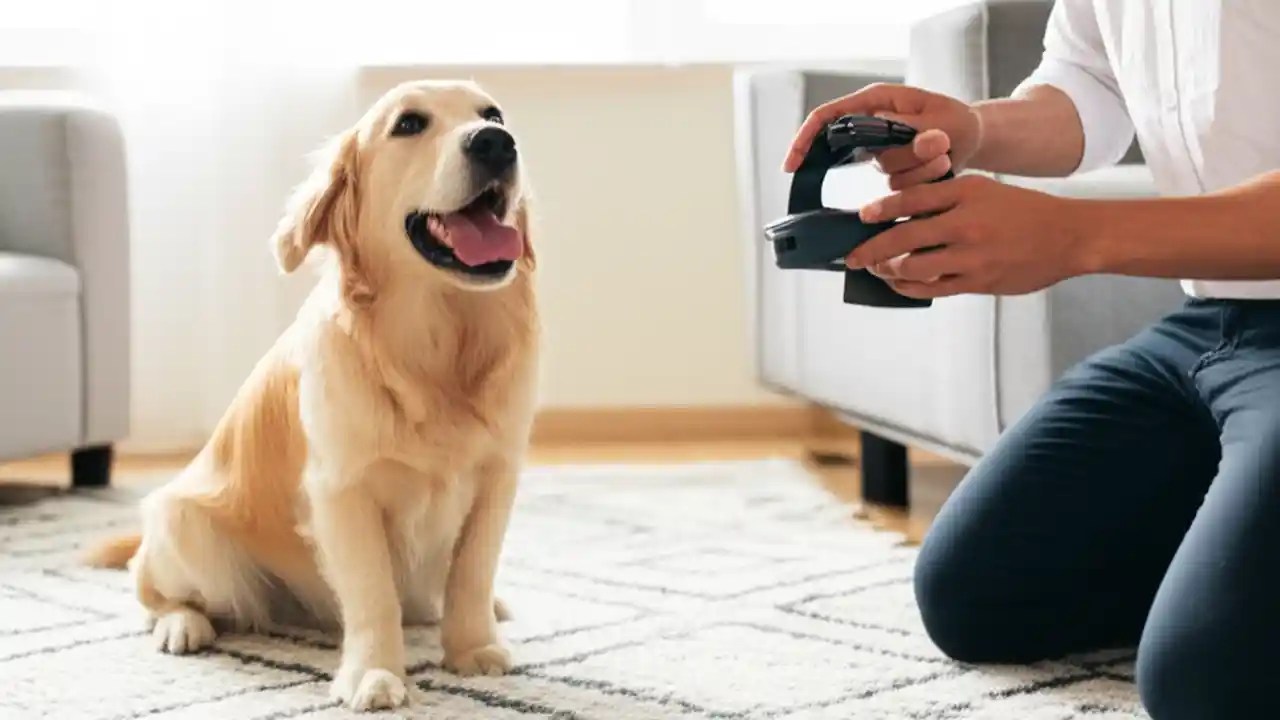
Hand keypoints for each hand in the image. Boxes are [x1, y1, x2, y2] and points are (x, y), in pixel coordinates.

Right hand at [783, 83, 983, 188]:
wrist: (974, 138)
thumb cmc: (957, 120)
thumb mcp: (939, 120)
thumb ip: (917, 132)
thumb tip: (904, 135)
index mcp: (876, 100)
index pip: (826, 117)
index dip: (804, 140)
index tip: (792, 166)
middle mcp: (874, 124)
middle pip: (859, 151)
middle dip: (898, 160)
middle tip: (935, 152)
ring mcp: (882, 149)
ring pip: (885, 173)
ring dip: (918, 170)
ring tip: (947, 154)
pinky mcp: (893, 169)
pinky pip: (898, 186)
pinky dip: (924, 180)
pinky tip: (943, 165)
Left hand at [849, 175, 1089, 298]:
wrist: (1069, 236)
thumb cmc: (1024, 212)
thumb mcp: (986, 191)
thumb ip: (948, 200)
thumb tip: (903, 215)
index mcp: (966, 192)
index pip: (912, 198)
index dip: (882, 209)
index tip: (863, 216)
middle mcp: (966, 222)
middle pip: (904, 236)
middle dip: (870, 249)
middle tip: (851, 257)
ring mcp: (971, 254)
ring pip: (913, 267)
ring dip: (888, 271)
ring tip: (876, 270)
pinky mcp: (978, 280)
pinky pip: (933, 288)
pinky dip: (909, 287)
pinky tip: (898, 284)